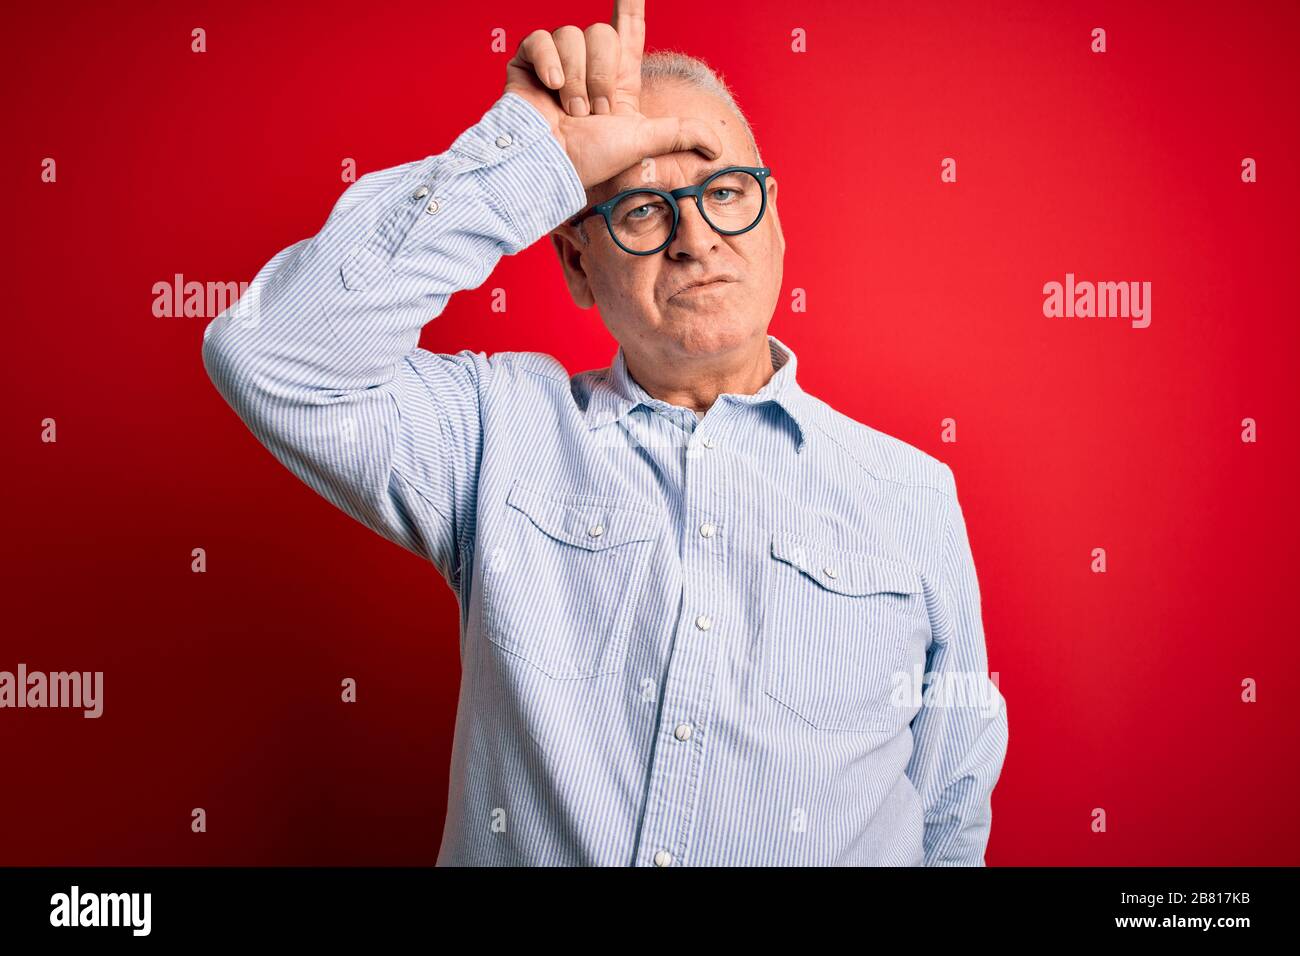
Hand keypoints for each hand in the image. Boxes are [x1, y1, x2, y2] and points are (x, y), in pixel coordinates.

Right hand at [504, 0, 722, 188]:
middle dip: (601, 76)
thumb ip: (681, 133)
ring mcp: (556, 63)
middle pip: (602, 33)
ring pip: (572, 35)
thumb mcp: (644, 141)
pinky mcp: (528, 64)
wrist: (552, 167)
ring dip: (576, 80)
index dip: (630, 4)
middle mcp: (586, 65)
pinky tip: (551, 86)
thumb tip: (718, 147)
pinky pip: (541, 39)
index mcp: (616, 78)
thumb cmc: (592, 159)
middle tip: (592, 113)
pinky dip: (548, 62)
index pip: (628, 27)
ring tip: (571, 112)